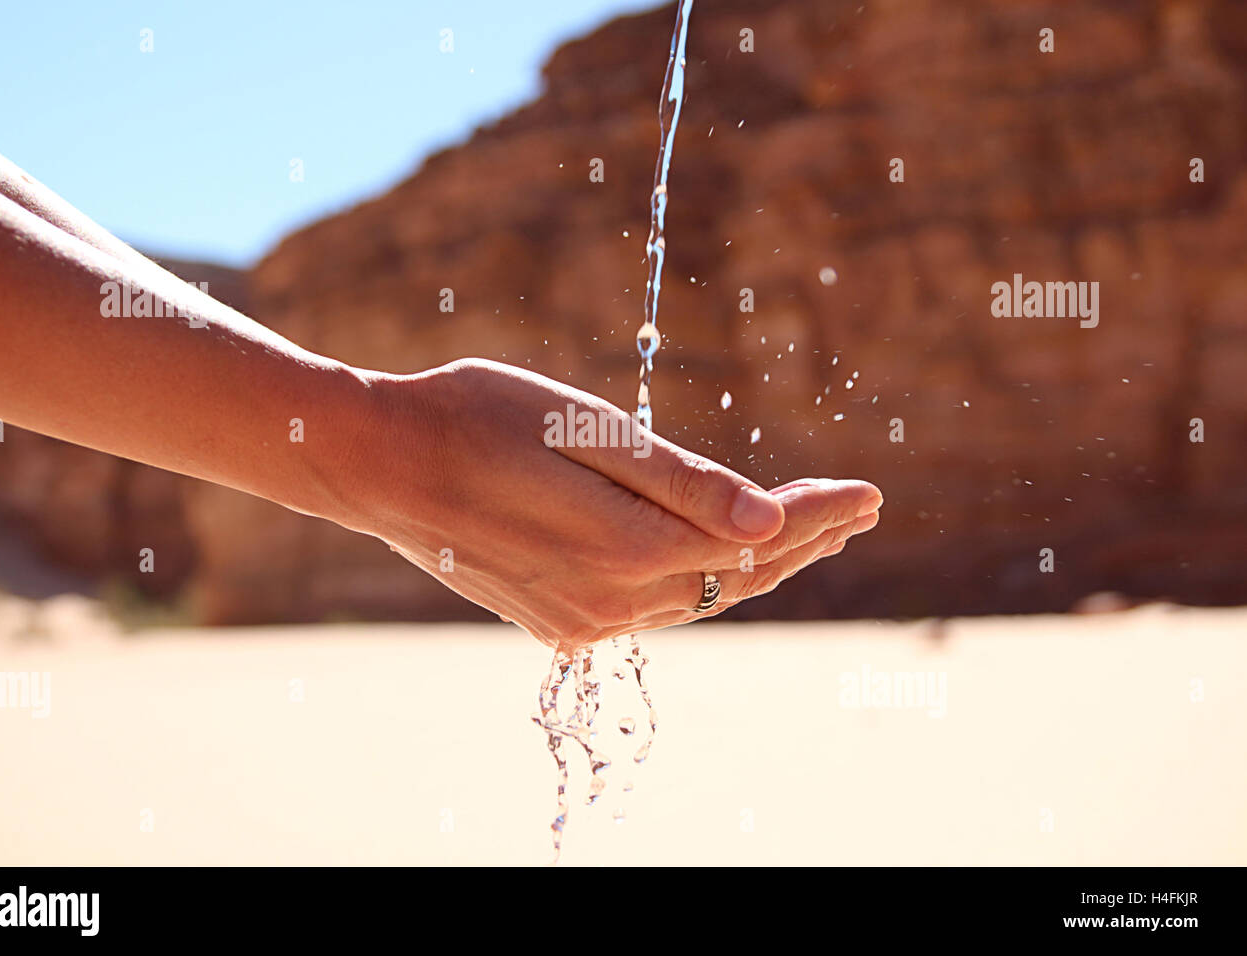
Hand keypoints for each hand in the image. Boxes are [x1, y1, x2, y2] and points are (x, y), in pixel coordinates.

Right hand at [339, 358, 881, 649]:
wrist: (376, 463)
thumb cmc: (476, 419)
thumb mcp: (583, 431)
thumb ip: (679, 484)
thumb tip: (765, 523)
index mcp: (625, 549)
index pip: (753, 539)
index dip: (816, 515)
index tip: (870, 492)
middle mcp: (610, 602)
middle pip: (736, 576)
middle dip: (804, 542)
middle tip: (860, 511)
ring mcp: (581, 619)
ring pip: (698, 597)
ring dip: (758, 563)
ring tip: (810, 533)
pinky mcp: (556, 619)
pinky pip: (654, 606)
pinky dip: (702, 579)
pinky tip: (721, 558)